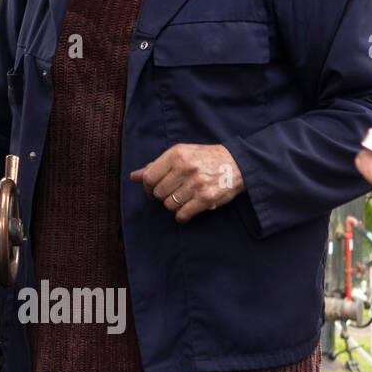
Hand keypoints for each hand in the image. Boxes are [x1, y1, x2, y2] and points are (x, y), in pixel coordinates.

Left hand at [129, 143, 244, 222]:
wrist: (238, 163)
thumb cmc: (204, 158)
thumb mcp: (180, 155)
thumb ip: (155, 166)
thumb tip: (133, 177)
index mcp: (176, 154)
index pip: (148, 178)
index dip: (147, 187)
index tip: (152, 190)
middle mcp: (185, 168)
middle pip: (158, 193)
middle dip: (161, 197)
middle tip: (170, 194)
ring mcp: (196, 184)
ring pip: (169, 205)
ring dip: (172, 206)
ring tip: (181, 199)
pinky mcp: (207, 199)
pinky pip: (182, 214)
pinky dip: (181, 216)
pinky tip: (186, 211)